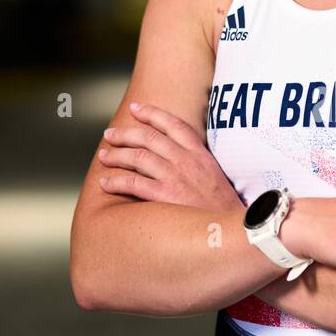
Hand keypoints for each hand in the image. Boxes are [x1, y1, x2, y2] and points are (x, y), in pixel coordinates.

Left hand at [98, 101, 242, 209]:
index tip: (136, 108)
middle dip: (125, 133)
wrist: (232, 227)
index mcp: (200, 154)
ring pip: (138, 157)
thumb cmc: (223, 206)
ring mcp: (176, 177)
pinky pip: (134, 184)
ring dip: (116, 155)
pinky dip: (116, 182)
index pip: (173, 125)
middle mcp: (186, 161)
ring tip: (103, 155)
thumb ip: (197, 162)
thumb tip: (178, 157)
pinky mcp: (166, 196)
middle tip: (110, 134)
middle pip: (150, 138)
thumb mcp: (215, 175)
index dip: (152, 113)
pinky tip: (106, 183)